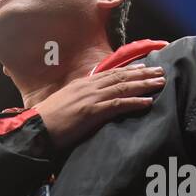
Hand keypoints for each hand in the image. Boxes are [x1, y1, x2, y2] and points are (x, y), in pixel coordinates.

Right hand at [33, 64, 164, 149]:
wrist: (35, 128)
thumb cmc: (46, 119)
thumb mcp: (64, 102)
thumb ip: (79, 98)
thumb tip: (89, 101)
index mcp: (81, 84)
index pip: (109, 74)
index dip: (128, 70)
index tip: (143, 67)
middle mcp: (88, 87)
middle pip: (120, 77)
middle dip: (142, 74)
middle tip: (160, 71)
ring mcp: (91, 98)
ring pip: (123, 87)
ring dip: (144, 85)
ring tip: (160, 83)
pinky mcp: (93, 112)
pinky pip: (118, 104)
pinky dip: (134, 102)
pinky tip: (148, 102)